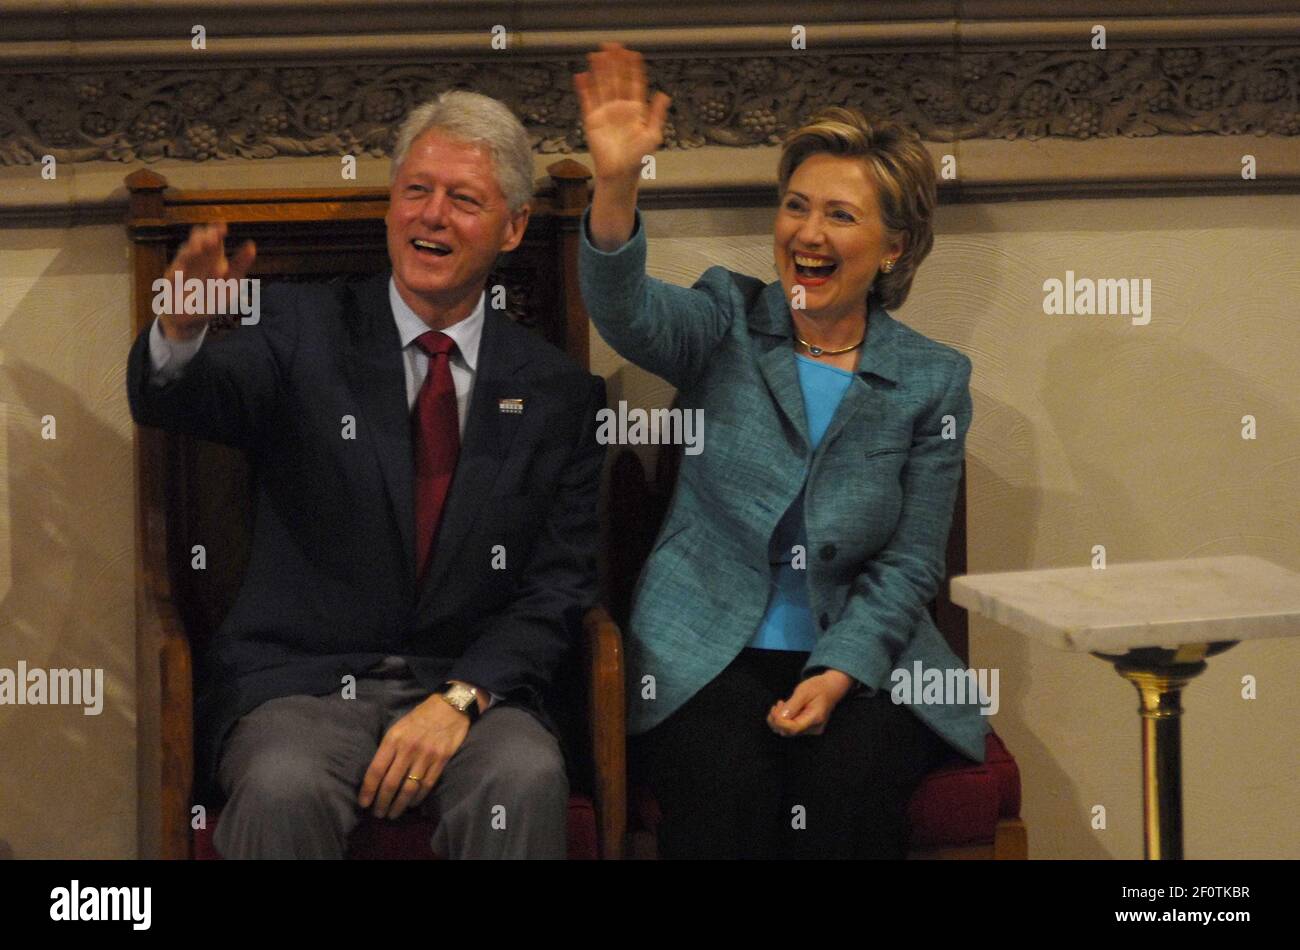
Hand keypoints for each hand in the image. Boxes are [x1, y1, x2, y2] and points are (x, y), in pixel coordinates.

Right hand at [159, 221, 255, 340]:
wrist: (191, 318)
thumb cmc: (212, 298)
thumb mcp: (231, 283)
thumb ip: (240, 265)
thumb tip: (252, 245)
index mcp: (214, 257)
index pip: (214, 238)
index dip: (217, 230)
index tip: (223, 227)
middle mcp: (197, 258)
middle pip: (197, 239)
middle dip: (203, 237)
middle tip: (211, 240)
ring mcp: (183, 267)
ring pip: (185, 252)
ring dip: (191, 250)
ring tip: (198, 249)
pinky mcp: (171, 279)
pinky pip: (172, 273)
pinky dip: (176, 273)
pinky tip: (182, 274)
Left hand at [357, 689, 474, 819]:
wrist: (451, 707)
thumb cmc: (420, 717)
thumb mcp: (398, 726)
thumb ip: (388, 748)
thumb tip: (377, 773)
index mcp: (394, 739)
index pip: (376, 770)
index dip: (368, 790)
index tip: (363, 803)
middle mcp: (408, 749)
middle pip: (391, 783)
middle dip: (382, 802)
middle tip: (378, 814)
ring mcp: (426, 756)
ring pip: (409, 788)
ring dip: (399, 805)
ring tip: (392, 814)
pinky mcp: (441, 760)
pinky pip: (427, 785)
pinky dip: (418, 798)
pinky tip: (412, 803)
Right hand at [573, 42, 670, 183]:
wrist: (620, 173)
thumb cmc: (638, 158)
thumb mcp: (653, 135)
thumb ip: (657, 114)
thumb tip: (664, 95)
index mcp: (636, 110)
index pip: (634, 83)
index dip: (632, 68)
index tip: (632, 53)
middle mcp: (620, 108)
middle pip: (616, 80)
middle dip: (614, 63)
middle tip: (612, 46)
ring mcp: (605, 112)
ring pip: (602, 86)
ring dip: (599, 71)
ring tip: (597, 54)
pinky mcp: (592, 120)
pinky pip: (587, 100)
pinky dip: (584, 88)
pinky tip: (582, 75)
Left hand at [767, 669, 856, 736]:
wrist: (830, 688)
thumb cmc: (818, 687)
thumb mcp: (804, 691)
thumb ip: (792, 705)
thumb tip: (779, 718)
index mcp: (815, 718)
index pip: (793, 728)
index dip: (779, 721)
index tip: (775, 707)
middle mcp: (814, 728)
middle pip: (788, 731)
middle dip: (777, 718)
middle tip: (779, 703)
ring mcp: (811, 730)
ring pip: (787, 731)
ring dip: (779, 719)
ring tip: (782, 704)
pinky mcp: (807, 729)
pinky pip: (790, 728)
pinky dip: (783, 720)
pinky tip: (785, 709)